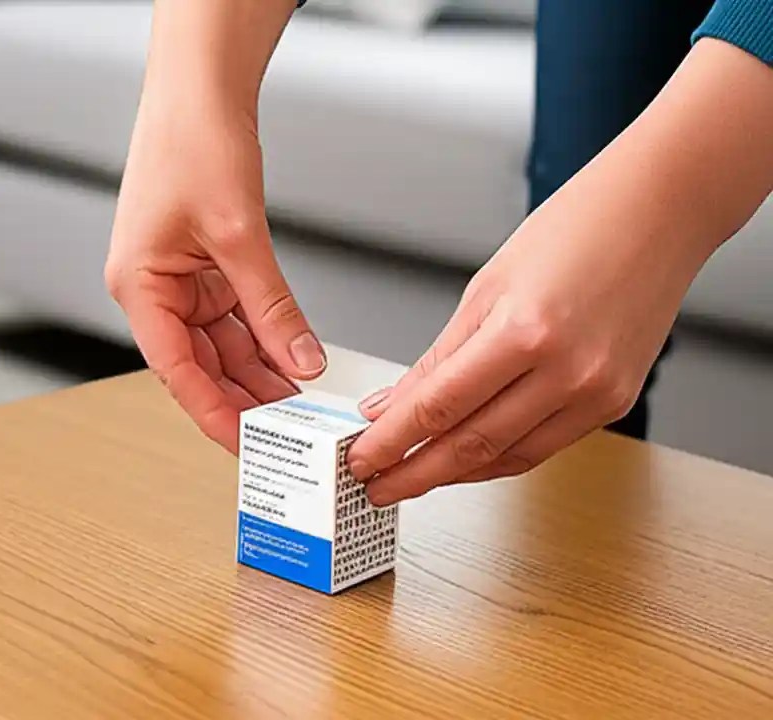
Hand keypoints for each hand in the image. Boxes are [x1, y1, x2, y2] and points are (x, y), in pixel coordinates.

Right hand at [105, 100, 324, 452]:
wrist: (198, 91)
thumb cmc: (191, 143)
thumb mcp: (240, 236)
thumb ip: (271, 306)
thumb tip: (301, 361)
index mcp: (138, 286)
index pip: (176, 371)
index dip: (213, 413)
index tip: (249, 445)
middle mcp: (152, 290)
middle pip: (199, 365)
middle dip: (244, 397)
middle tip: (290, 431)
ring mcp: (178, 282)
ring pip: (221, 346)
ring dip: (259, 373)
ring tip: (303, 402)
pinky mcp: (203, 269)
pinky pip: (235, 318)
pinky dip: (264, 339)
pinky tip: (294, 361)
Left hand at [348, 170, 702, 505]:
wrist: (658, 213)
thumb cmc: (574, 232)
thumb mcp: (485, 289)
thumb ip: (439, 358)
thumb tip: (392, 405)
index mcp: (524, 331)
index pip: (438, 407)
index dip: (391, 441)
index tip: (359, 458)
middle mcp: (566, 370)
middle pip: (471, 445)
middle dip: (413, 472)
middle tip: (374, 485)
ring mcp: (596, 393)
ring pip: (507, 457)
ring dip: (454, 474)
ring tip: (410, 476)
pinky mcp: (614, 403)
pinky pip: (543, 446)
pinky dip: (498, 458)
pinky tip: (466, 459)